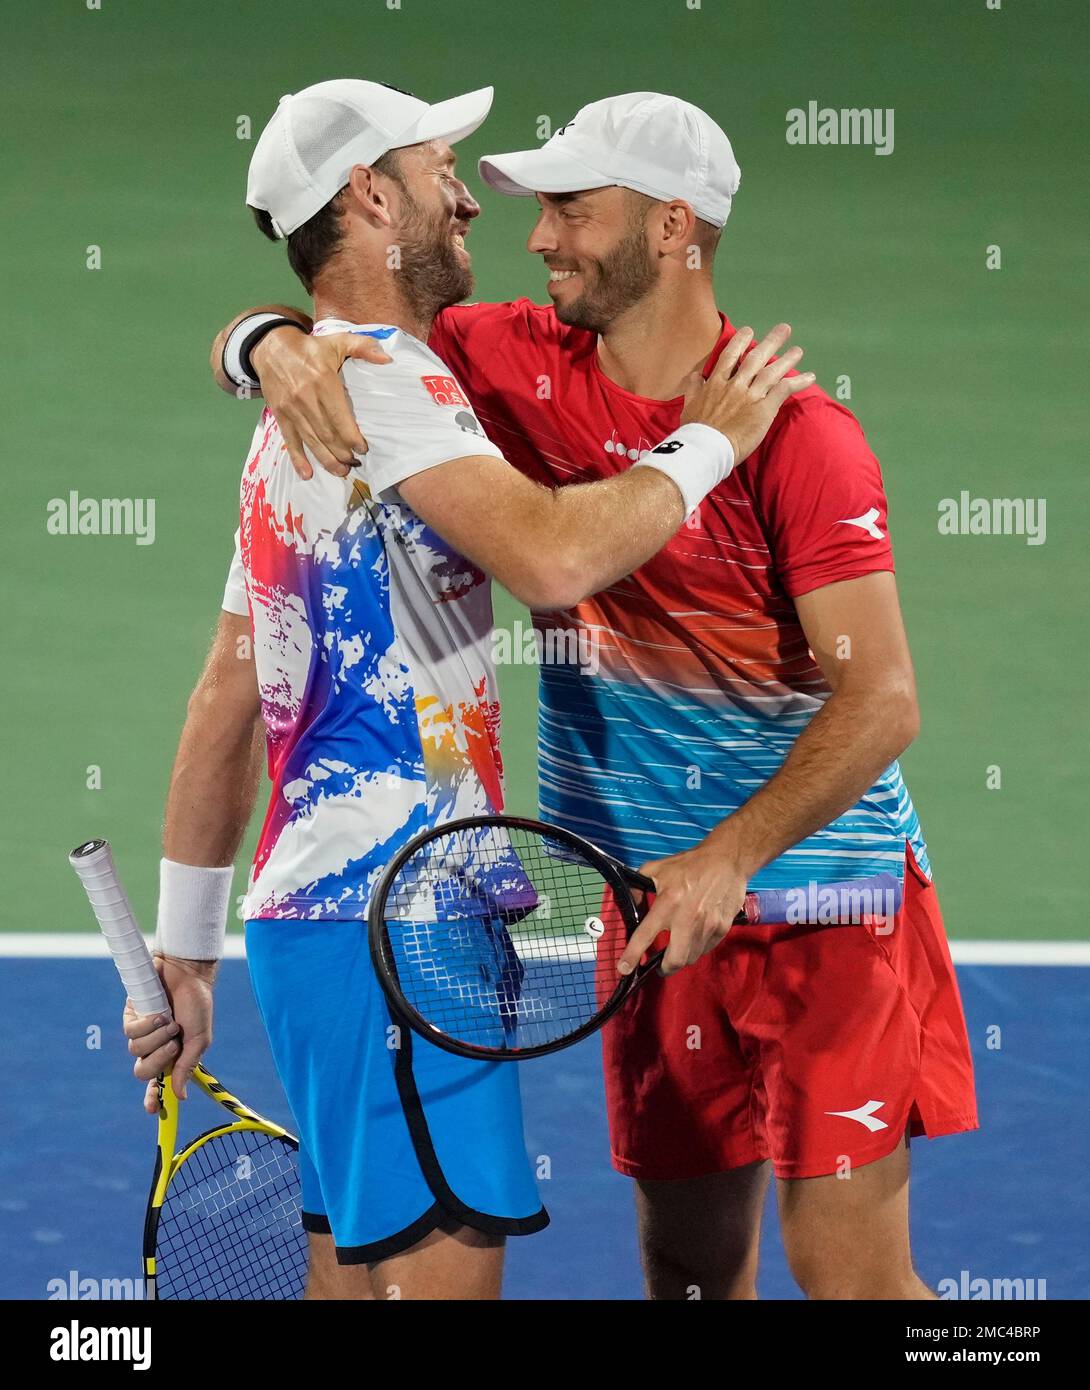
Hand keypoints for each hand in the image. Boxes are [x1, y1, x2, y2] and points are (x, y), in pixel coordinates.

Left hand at [122, 956, 216, 1111]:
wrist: (188, 974)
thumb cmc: (197, 1005)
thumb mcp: (199, 1039)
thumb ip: (187, 1066)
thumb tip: (180, 1096)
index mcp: (172, 1056)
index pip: (158, 1083)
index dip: (153, 1098)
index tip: (152, 1111)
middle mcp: (154, 1047)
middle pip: (142, 1072)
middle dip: (158, 1060)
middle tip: (173, 1045)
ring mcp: (141, 1033)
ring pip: (136, 1051)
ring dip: (155, 1037)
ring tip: (169, 1020)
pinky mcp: (131, 1017)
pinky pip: (130, 1032)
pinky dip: (146, 1024)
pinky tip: (160, 1012)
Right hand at [252, 328, 392, 480]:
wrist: (271, 346)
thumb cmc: (310, 347)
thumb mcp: (338, 341)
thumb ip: (364, 347)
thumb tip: (388, 359)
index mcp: (323, 381)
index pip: (340, 416)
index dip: (352, 437)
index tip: (363, 448)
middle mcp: (306, 398)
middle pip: (327, 434)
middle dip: (343, 453)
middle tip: (355, 464)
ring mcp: (291, 409)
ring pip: (312, 440)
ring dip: (327, 460)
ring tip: (341, 472)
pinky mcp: (280, 415)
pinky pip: (290, 440)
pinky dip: (298, 459)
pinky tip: (307, 474)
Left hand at [618, 842, 749, 977]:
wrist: (726, 860)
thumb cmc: (689, 864)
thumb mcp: (656, 869)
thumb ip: (638, 887)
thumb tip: (630, 907)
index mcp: (668, 903)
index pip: (646, 935)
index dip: (632, 955)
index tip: (624, 969)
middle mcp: (688, 918)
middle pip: (675, 960)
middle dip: (664, 969)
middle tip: (659, 966)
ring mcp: (708, 925)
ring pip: (692, 958)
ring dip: (681, 958)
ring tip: (677, 950)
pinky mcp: (722, 928)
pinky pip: (706, 949)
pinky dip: (697, 949)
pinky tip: (693, 938)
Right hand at [681, 323, 814, 464]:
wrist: (706, 447)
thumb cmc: (695, 431)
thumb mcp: (688, 406)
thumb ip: (693, 389)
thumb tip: (694, 376)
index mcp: (716, 382)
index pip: (730, 355)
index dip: (741, 341)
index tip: (749, 331)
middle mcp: (735, 384)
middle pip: (756, 357)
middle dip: (771, 342)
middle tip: (784, 329)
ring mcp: (750, 395)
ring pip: (772, 371)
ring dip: (787, 359)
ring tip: (798, 350)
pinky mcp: (764, 408)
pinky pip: (784, 390)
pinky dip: (798, 382)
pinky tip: (810, 377)